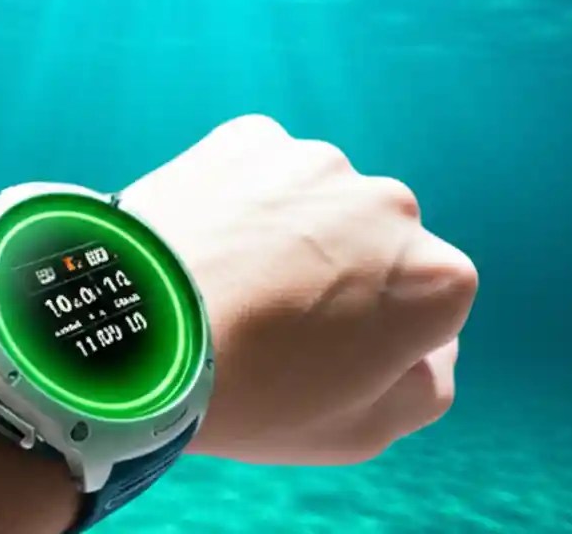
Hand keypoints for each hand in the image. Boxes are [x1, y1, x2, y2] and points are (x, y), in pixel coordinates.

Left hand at [121, 115, 477, 464]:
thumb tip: (436, 345)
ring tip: (230, 285)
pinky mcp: (252, 138)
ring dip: (292, 236)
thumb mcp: (359, 432)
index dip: (378, 341)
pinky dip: (242, 201)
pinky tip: (206, 245)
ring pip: (319, 205)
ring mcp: (319, 163)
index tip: (323, 361)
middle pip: (376, 247)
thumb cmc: (250, 396)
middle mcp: (392, 203)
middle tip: (272, 324)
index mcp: (436, 277)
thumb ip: (426, 387)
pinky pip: (261, 173)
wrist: (135, 334)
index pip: (430, 308)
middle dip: (343, 277)